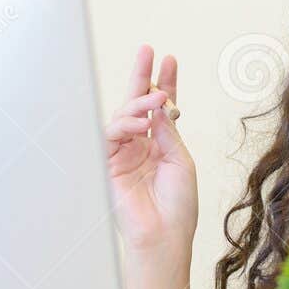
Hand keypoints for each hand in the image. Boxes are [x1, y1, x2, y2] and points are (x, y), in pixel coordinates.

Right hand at [105, 45, 196, 257]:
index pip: (160, 109)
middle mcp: (140, 147)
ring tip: (156, 98)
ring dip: (139, 103)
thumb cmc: (178, 206)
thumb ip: (167, 132)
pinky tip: (141, 122)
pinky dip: (125, 124)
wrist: (164, 237)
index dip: (164, 83)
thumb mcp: (181, 161)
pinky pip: (110, 134)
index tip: (168, 59)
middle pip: (137, 104)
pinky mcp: (107, 164)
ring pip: (123, 116)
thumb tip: (158, 105)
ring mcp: (123, 154)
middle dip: (141, 76)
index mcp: (160, 146)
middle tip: (147, 51)